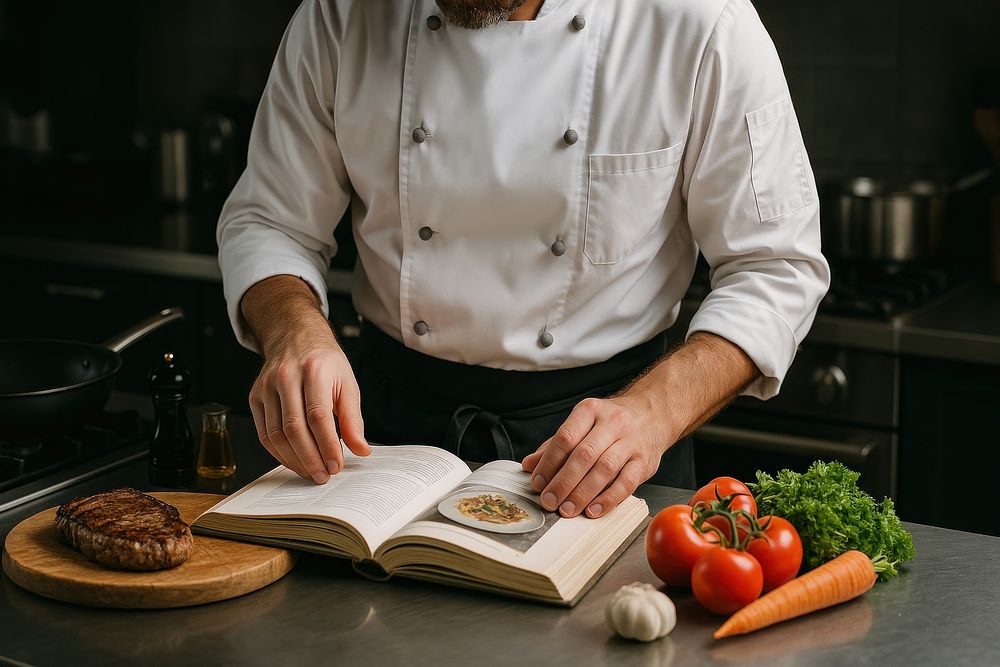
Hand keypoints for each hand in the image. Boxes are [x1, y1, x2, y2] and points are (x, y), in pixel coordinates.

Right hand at [242, 276, 369, 483]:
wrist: (296, 337)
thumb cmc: (326, 363)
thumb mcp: (348, 384)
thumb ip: (353, 419)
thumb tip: (361, 450)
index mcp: (314, 370)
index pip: (318, 416)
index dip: (328, 446)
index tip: (337, 466)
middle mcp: (286, 377)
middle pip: (294, 428)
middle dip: (311, 458)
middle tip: (324, 476)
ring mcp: (266, 387)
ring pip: (276, 434)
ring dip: (294, 460)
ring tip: (311, 473)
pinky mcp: (255, 396)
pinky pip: (264, 433)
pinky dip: (278, 453)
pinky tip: (294, 461)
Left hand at [521, 395, 669, 518]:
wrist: (652, 414)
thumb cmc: (611, 423)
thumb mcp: (582, 425)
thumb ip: (555, 446)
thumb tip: (529, 465)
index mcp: (590, 410)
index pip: (565, 438)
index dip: (549, 462)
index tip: (537, 482)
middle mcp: (612, 423)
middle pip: (584, 455)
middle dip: (563, 482)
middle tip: (550, 501)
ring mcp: (630, 441)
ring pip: (604, 469)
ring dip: (583, 493)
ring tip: (568, 509)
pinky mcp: (644, 461)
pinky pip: (626, 483)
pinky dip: (608, 499)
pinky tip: (593, 510)